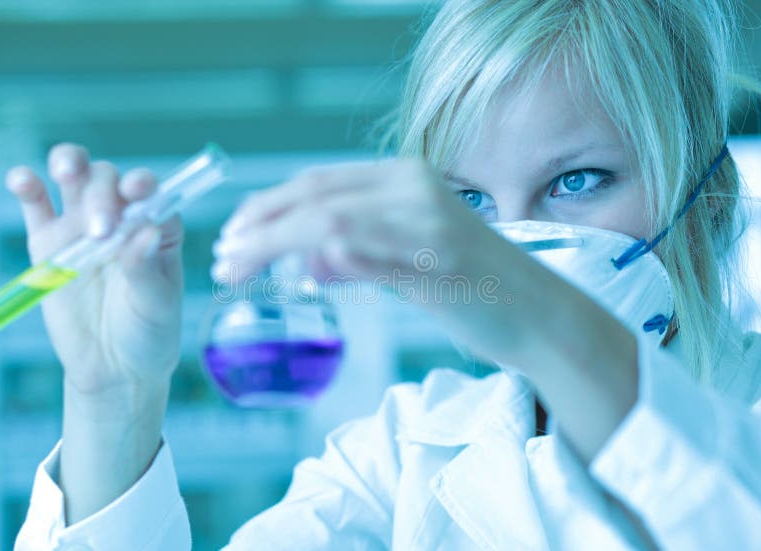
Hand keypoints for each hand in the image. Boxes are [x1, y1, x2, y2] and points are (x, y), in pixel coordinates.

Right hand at [7, 143, 183, 395]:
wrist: (114, 367)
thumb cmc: (148, 332)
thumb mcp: (156, 306)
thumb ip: (147, 270)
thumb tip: (145, 232)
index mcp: (157, 227)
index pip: (151, 193)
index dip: (143, 183)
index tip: (137, 191)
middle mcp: (122, 217)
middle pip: (109, 180)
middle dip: (102, 193)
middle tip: (100, 231)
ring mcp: (83, 225)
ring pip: (74, 176)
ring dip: (69, 163)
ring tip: (65, 173)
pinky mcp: (49, 241)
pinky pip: (35, 204)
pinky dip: (26, 185)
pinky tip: (23, 182)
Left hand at [212, 158, 641, 464]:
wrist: (538, 315)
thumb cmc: (473, 289)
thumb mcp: (406, 264)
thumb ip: (358, 255)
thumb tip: (308, 260)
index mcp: (404, 180)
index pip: (319, 184)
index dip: (268, 207)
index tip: (234, 234)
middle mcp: (414, 189)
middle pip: (315, 198)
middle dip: (259, 227)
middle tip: (222, 256)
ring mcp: (428, 222)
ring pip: (332, 220)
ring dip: (276, 243)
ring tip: (237, 267)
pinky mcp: (440, 260)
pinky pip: (378, 251)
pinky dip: (341, 254)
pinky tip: (307, 262)